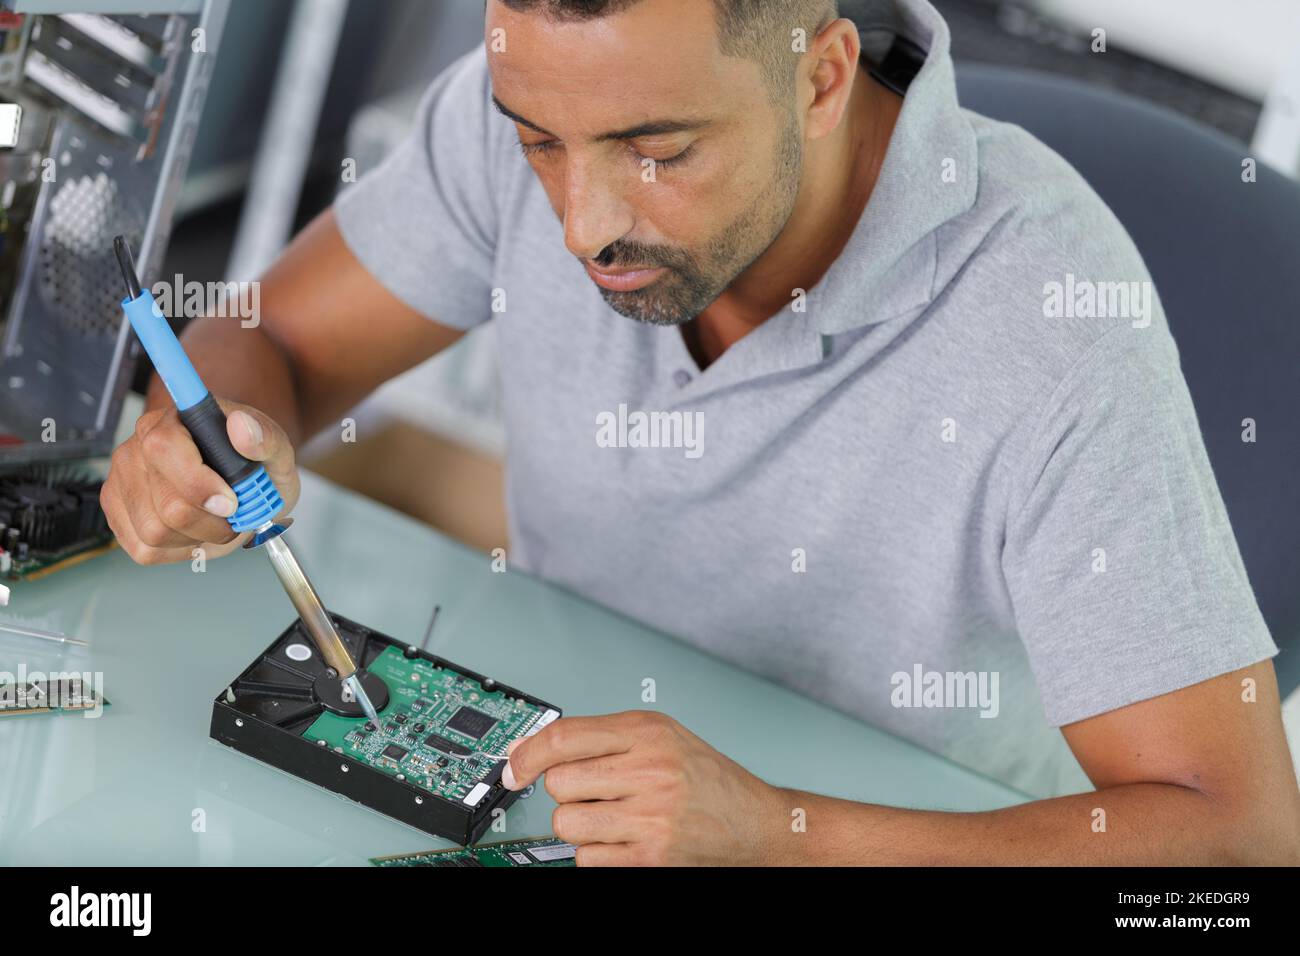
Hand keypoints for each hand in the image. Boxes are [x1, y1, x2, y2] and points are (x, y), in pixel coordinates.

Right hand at [100, 398, 298, 564]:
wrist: (245, 482)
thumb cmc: (254, 463)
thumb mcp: (276, 448)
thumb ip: (265, 437)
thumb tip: (242, 427)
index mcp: (171, 422)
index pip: (164, 448)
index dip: (198, 484)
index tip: (231, 502)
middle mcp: (136, 450)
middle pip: (167, 505)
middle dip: (212, 522)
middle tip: (235, 515)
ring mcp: (122, 484)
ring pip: (155, 533)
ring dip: (197, 537)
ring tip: (216, 521)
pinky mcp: (119, 515)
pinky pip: (144, 550)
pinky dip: (179, 550)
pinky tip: (195, 531)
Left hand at [501, 711, 788, 865]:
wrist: (757, 823)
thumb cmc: (708, 780)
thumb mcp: (660, 738)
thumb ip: (599, 739)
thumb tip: (527, 751)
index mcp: (647, 732)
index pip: (563, 736)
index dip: (526, 754)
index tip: (514, 767)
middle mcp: (649, 769)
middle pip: (559, 782)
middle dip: (569, 792)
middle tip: (597, 794)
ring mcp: (650, 815)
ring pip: (567, 822)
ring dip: (581, 825)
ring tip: (614, 818)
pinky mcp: (650, 856)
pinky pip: (587, 858)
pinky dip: (598, 854)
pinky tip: (625, 840)